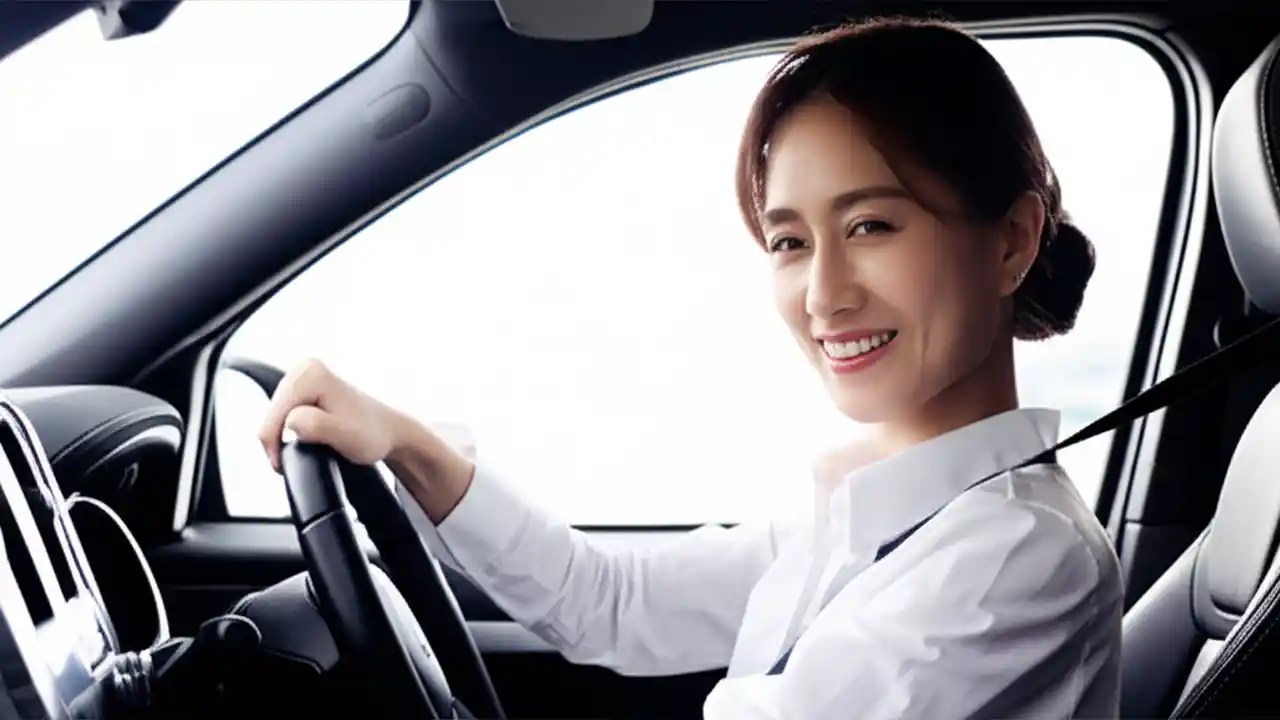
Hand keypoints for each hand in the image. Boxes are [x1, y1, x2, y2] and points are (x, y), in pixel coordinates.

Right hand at [257, 358, 405, 472]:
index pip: (273, 417)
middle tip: (304, 455)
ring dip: (284, 435)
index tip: (287, 463)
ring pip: (276, 415)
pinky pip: (284, 413)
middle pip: (271, 414)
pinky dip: (290, 429)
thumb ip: (314, 425)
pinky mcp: (304, 385)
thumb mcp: (343, 434)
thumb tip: (290, 421)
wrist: (388, 431)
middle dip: (279, 440)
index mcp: (311, 374)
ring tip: (309, 446)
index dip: (275, 446)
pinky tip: (307, 436)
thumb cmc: (371, 434)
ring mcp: (304, 375)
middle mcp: (305, 368)